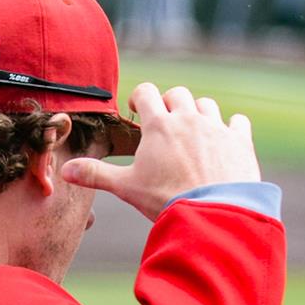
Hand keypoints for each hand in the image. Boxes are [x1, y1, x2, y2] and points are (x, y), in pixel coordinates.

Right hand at [62, 83, 261, 219]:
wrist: (212, 213)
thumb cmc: (165, 199)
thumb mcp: (126, 187)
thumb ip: (96, 174)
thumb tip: (65, 171)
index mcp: (159, 125)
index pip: (146, 92)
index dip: (138, 98)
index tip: (135, 110)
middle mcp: (188, 118)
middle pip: (177, 94)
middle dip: (168, 104)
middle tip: (163, 123)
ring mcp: (216, 127)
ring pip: (206, 105)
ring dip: (197, 114)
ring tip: (191, 133)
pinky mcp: (239, 140)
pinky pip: (237, 122)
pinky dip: (230, 127)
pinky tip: (224, 139)